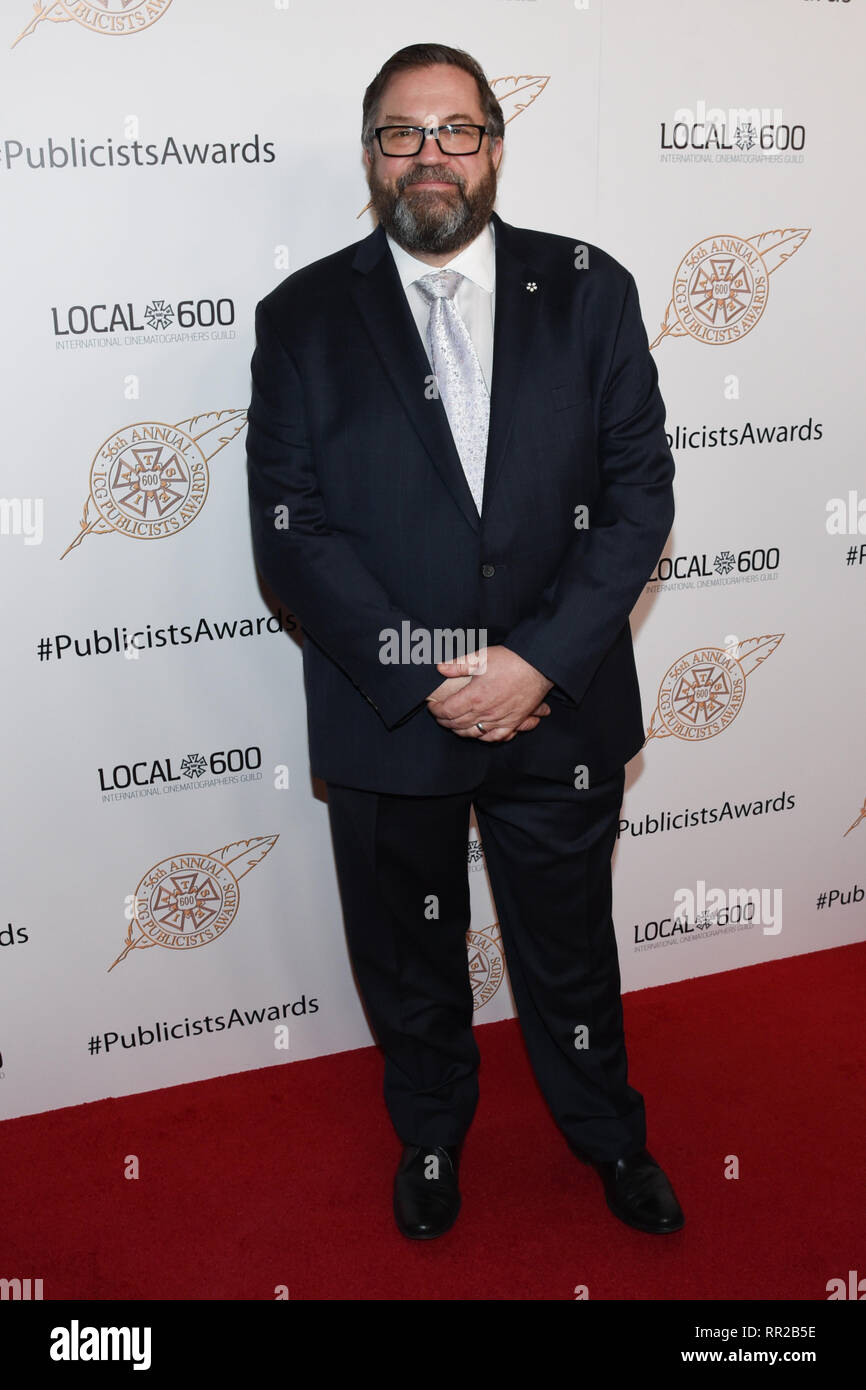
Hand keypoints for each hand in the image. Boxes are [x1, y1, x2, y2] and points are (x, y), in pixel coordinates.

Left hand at [427, 646, 553, 741]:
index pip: (448, 711)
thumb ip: (458, 664)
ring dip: (460, 731)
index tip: (432, 706)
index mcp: (475, 697)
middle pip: (458, 724)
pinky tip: (479, 734)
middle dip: (445, 722)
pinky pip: (495, 737)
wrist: (538, 666)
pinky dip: (483, 737)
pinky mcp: (513, 722)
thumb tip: (440, 668)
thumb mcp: (481, 657)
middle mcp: (486, 712)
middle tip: (439, 716)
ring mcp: (500, 719)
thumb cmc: (510, 660)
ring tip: (453, 725)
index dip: (436, 710)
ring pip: (474, 733)